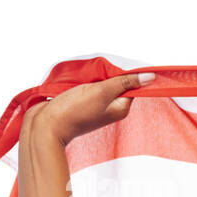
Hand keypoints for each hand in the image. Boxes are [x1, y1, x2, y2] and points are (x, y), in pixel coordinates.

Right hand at [22, 72, 154, 145]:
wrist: (46, 126)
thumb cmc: (73, 111)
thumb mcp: (102, 93)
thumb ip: (124, 83)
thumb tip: (151, 77)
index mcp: (121, 108)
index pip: (132, 85)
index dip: (123, 74)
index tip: (110, 70)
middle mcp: (111, 108)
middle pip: (116, 82)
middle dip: (106, 74)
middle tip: (93, 75)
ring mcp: (96, 105)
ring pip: (101, 83)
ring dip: (93, 76)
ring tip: (82, 79)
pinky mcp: (82, 103)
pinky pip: (88, 87)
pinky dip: (84, 81)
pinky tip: (76, 81)